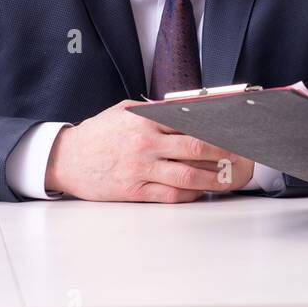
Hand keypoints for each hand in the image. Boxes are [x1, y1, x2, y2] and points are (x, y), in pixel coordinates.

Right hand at [45, 100, 254, 201]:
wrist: (65, 159)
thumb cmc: (98, 133)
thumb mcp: (124, 111)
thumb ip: (154, 111)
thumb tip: (188, 110)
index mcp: (145, 121)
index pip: (190, 121)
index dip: (216, 126)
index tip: (234, 130)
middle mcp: (145, 145)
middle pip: (196, 147)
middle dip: (224, 152)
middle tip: (242, 154)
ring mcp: (141, 170)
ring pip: (188, 175)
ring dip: (214, 178)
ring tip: (230, 178)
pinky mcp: (135, 192)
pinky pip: (171, 195)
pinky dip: (191, 193)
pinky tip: (202, 190)